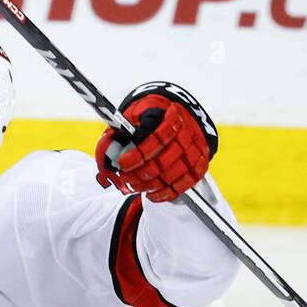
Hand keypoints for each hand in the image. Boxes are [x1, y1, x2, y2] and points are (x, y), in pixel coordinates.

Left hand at [95, 81, 217, 201]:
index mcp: (166, 113)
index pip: (157, 137)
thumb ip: (114, 137)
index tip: (122, 163)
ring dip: (151, 184)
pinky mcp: (200, 160)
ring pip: (175, 173)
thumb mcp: (127, 119)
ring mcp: (195, 146)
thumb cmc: (145, 118)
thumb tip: (106, 161)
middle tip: (126, 176)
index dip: (138, 154)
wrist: (171, 113)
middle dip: (141, 172)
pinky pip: (187, 182)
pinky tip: (152, 194)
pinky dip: (168, 192)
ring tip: (135, 185)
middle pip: (165, 159)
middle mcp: (185, 130)